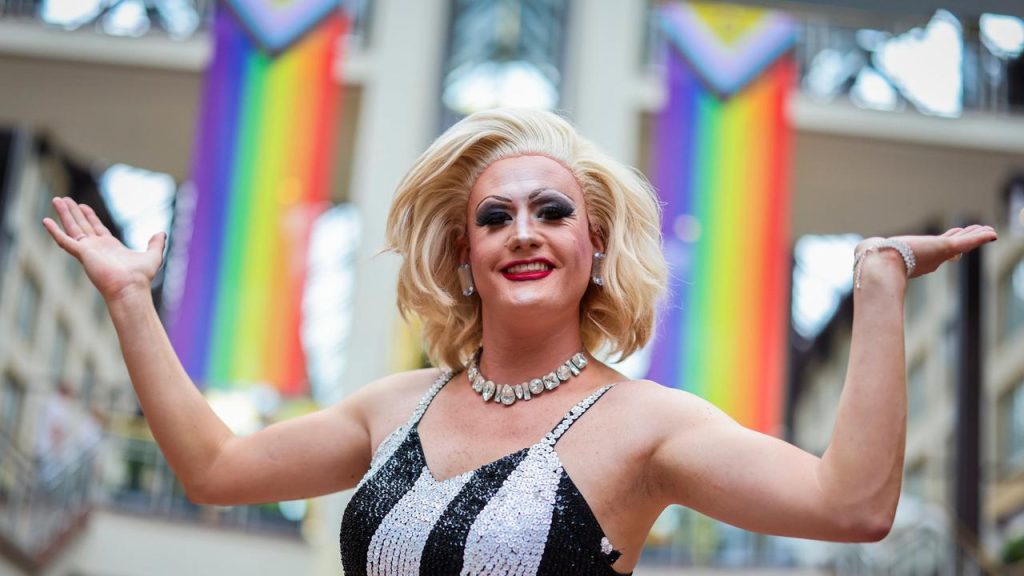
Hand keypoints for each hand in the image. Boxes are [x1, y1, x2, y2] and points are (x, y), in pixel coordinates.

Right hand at [42, 197, 166, 302]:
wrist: (131, 288)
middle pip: (82, 225)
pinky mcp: (82, 253)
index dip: (89, 216)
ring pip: (72, 228)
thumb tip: (162, 233)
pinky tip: (45, 221)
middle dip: (73, 212)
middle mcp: (97, 248)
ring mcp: (88, 250)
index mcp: (110, 247)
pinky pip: (64, 240)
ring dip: (64, 214)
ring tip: (56, 200)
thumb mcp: (153, 255)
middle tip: (63, 199)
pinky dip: (54, 231)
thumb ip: (156, 244)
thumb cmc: (141, 277)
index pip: (96, 228)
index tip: (82, 205)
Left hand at [861, 225, 997, 279]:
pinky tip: (992, 233)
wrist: (880, 266)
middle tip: (975, 234)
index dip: (944, 247)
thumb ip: (869, 252)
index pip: (935, 252)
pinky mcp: (945, 247)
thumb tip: (858, 250)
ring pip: (963, 243)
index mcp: (916, 260)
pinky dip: (980, 237)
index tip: (952, 246)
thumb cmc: (873, 262)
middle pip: (951, 247)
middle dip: (962, 240)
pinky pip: (969, 242)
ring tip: (988, 231)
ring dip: (975, 236)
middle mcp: (930, 259)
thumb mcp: (873, 253)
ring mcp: (939, 254)